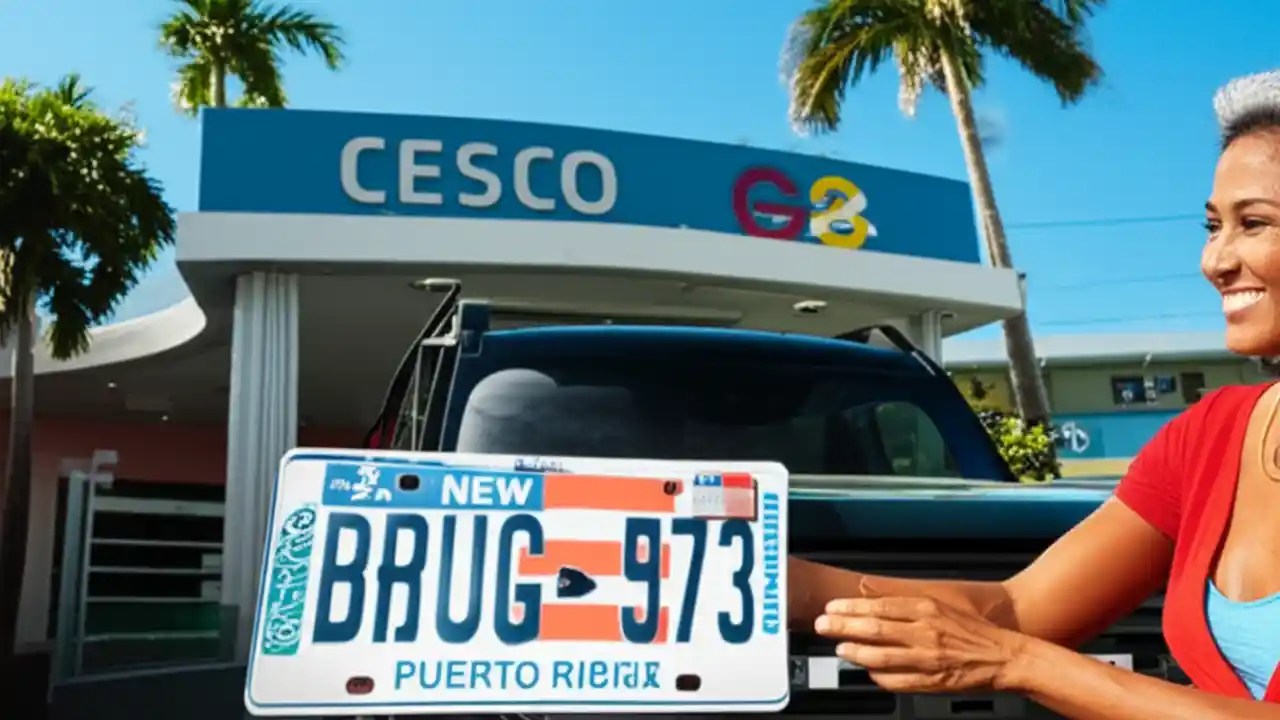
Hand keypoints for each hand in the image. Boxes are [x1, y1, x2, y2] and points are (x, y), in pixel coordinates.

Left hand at [814, 582, 1028, 693]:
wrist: (1004, 656)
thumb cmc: (970, 629)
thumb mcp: (938, 603)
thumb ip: (903, 600)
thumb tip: (867, 592)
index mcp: (926, 609)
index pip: (879, 607)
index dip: (850, 608)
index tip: (830, 607)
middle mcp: (925, 632)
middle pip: (874, 629)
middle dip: (843, 627)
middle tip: (822, 625)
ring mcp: (927, 659)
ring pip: (880, 657)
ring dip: (855, 652)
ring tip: (839, 648)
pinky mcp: (930, 682)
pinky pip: (895, 681)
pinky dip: (877, 676)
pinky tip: (866, 670)